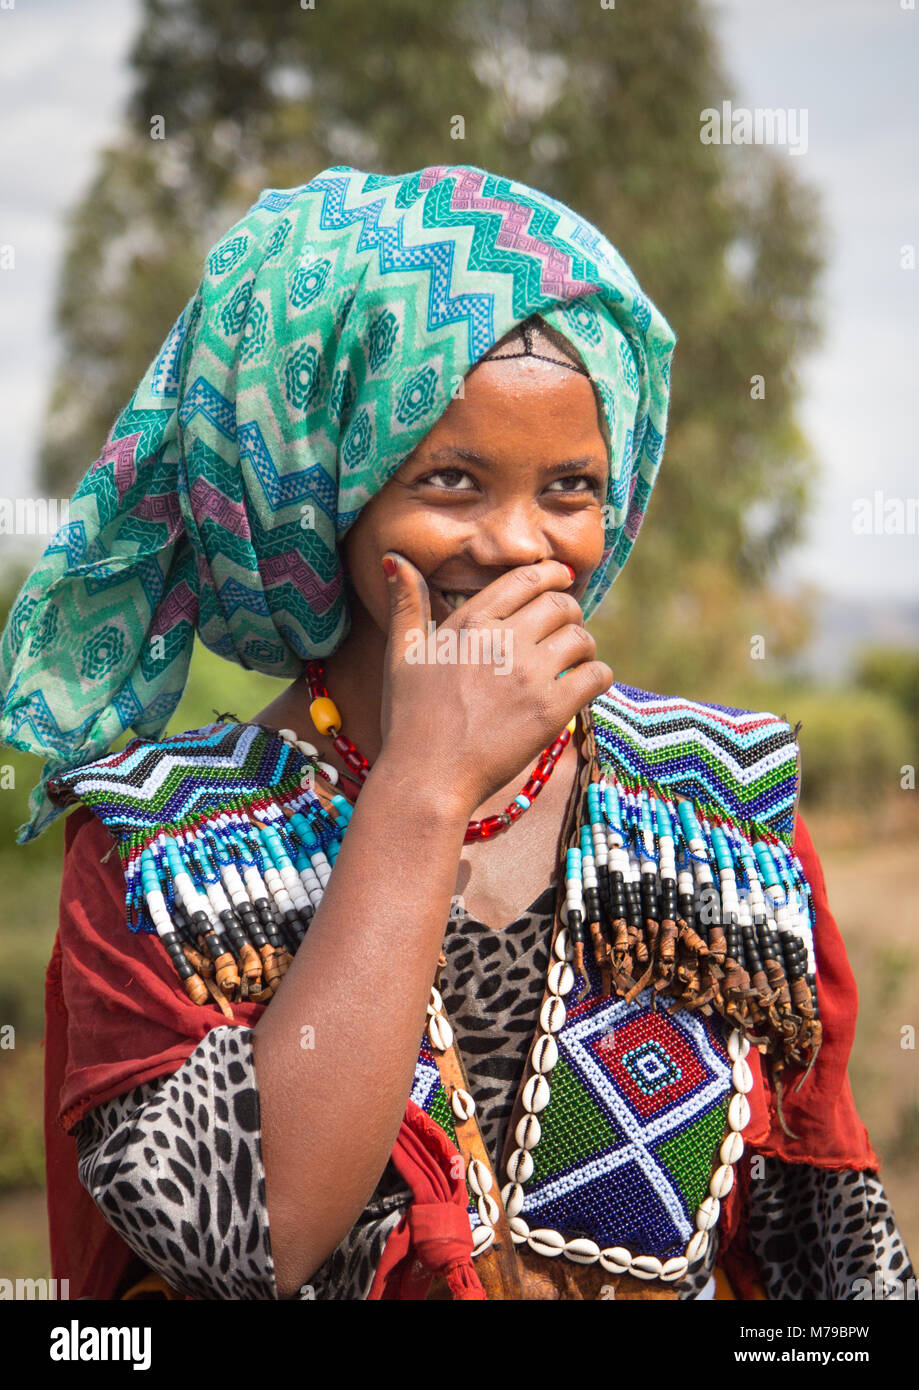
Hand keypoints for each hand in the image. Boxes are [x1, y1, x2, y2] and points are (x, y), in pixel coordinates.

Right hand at [378, 553, 611, 815]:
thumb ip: (407, 603)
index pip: (525, 579)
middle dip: (570, 612)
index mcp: (470, 623)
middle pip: (560, 604)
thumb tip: (394, 559)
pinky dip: (598, 676)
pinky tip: (586, 685)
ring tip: (575, 660)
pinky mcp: (551, 709)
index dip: (551, 574)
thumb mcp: (400, 654)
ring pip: (581, 638)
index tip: (562, 578)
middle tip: (566, 629)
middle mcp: (502, 641)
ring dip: (584, 646)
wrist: (426, 778)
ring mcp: (529, 675)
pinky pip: (595, 676)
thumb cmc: (409, 719)